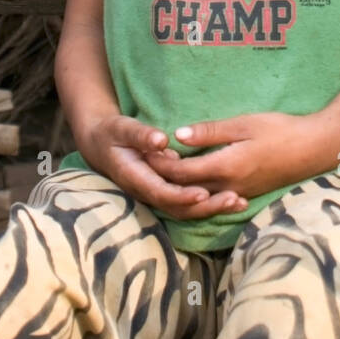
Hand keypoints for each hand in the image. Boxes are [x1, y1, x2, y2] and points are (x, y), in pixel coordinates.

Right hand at [79, 114, 247, 220]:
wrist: (101, 146)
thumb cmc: (113, 133)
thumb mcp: (122, 128)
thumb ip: (141, 135)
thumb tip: (161, 140)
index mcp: (136, 177)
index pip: (162, 193)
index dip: (182, 196)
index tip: (204, 193)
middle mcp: (146, 192)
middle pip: (178, 208)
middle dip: (206, 207)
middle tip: (232, 200)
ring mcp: (156, 195)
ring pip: (185, 210)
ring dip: (211, 209)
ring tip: (238, 202)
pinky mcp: (165, 193)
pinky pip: (187, 204)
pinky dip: (208, 204)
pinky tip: (232, 200)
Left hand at [145, 112, 320, 200]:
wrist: (314, 150)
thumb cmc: (280, 131)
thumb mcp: (243, 124)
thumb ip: (210, 132)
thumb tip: (177, 135)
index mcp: (225, 168)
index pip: (180, 172)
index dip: (159, 163)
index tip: (143, 150)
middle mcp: (228, 187)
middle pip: (185, 189)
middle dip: (163, 177)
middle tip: (144, 162)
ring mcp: (237, 194)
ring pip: (198, 198)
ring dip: (177, 186)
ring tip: (161, 171)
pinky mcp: (244, 195)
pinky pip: (212, 199)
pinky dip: (195, 192)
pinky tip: (187, 183)